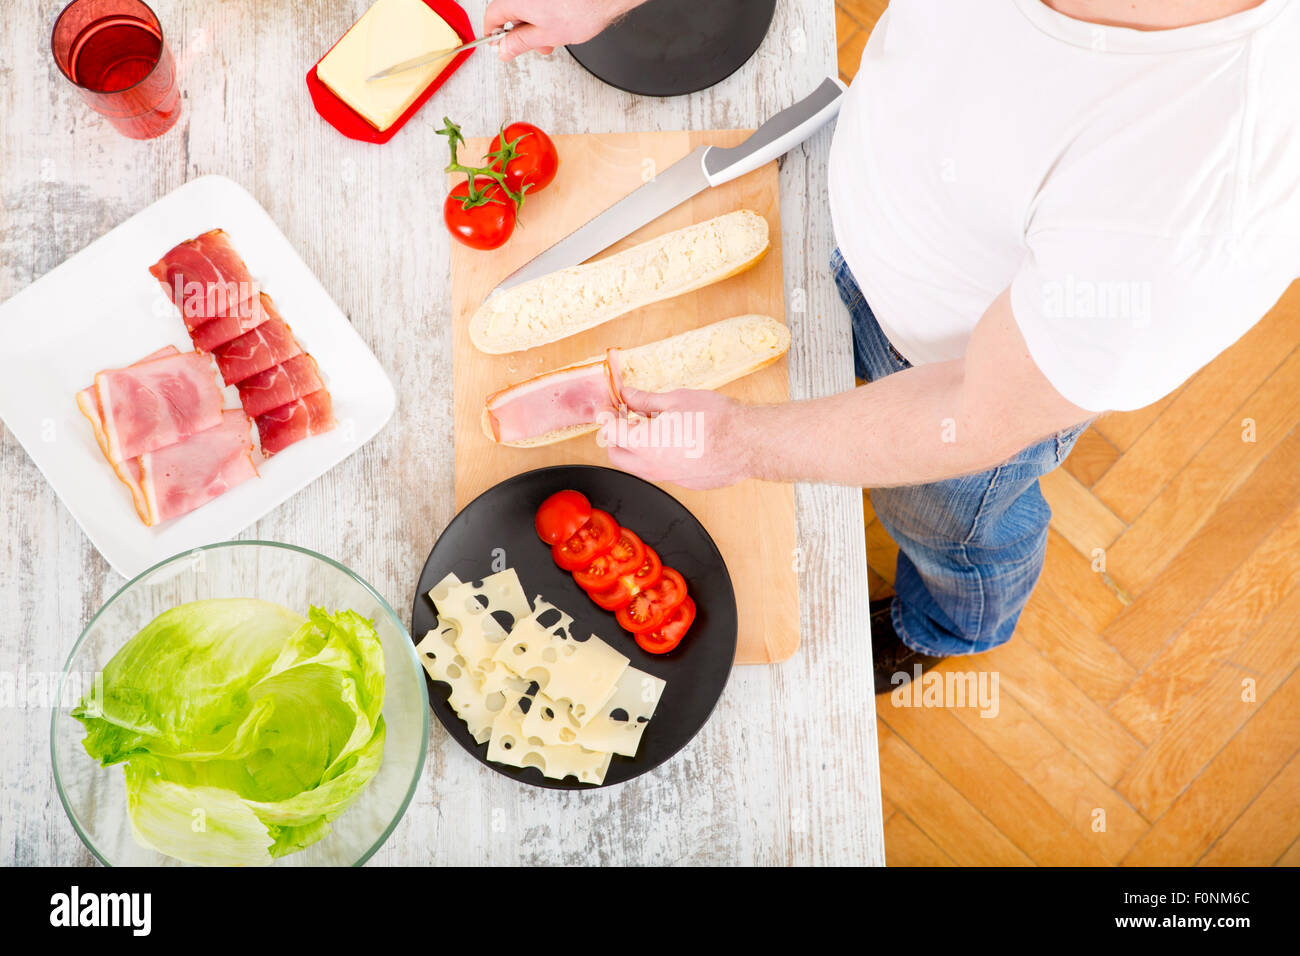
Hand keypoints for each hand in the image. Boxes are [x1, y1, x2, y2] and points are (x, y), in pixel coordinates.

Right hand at [485, 0, 644, 60]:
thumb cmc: (581, 10)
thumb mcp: (545, 36)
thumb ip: (520, 43)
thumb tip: (503, 50)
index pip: (492, 16)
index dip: (494, 34)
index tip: (500, 46)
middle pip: (511, 11)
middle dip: (523, 32)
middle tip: (539, 45)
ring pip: (528, 8)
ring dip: (537, 24)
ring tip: (556, 35)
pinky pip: (540, 2)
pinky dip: (546, 12)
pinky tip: (561, 22)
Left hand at [598, 387, 757, 490]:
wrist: (748, 443)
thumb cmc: (717, 420)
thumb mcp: (676, 400)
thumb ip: (645, 400)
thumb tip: (629, 395)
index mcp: (644, 443)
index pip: (609, 431)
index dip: (604, 414)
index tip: (609, 405)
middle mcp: (651, 467)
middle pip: (616, 454)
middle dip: (614, 435)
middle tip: (624, 416)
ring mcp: (668, 478)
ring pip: (637, 466)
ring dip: (634, 447)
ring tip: (648, 425)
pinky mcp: (683, 483)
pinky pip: (659, 471)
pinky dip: (656, 456)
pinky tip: (671, 439)